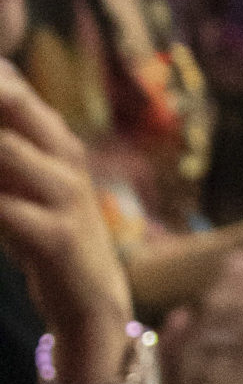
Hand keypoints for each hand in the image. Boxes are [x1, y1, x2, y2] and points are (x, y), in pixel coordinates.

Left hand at [0, 63, 131, 360]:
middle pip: (17, 103)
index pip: (13, 86)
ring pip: (7, 151)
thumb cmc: (46, 232)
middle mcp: (65, 156)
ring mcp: (64, 193)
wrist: (93, 299)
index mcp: (55, 138)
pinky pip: (4, 209)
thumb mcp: (26, 180)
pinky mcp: (54, 235)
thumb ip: (10, 142)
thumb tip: (0, 84)